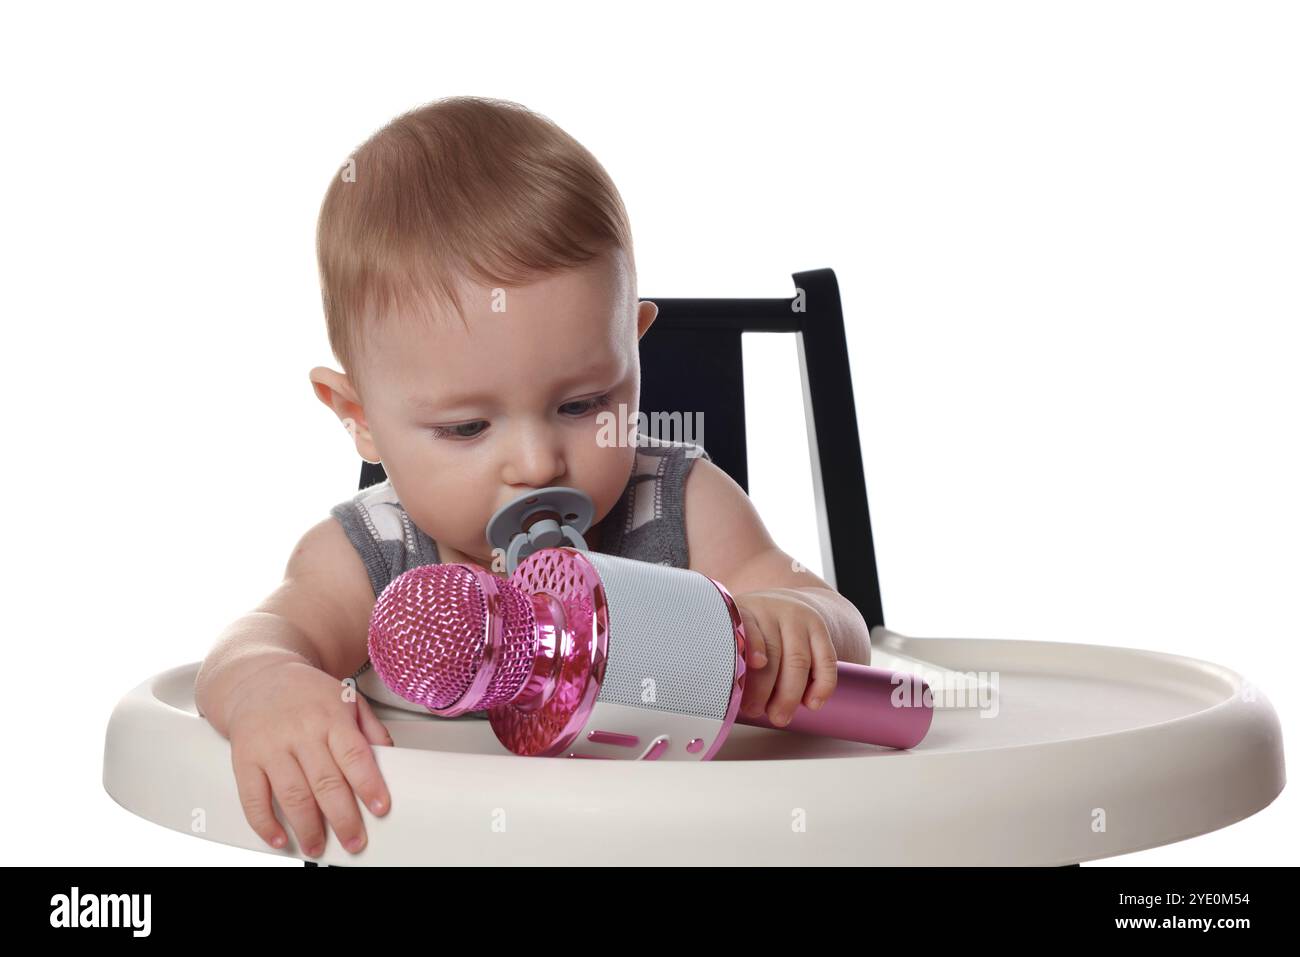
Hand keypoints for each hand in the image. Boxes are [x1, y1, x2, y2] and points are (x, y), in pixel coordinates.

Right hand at [225, 659, 393, 857]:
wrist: (258, 677)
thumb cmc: (306, 693)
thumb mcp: (346, 699)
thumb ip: (370, 729)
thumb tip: (391, 757)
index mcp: (331, 716)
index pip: (354, 754)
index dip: (368, 784)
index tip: (380, 808)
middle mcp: (301, 731)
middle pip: (325, 782)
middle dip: (343, 818)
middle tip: (354, 841)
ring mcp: (271, 746)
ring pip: (292, 795)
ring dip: (307, 828)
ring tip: (318, 847)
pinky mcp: (245, 759)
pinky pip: (253, 798)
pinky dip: (265, 824)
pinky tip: (279, 838)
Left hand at [733, 589, 837, 726]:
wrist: (785, 605)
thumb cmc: (752, 631)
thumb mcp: (735, 633)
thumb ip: (732, 657)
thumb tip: (729, 695)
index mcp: (745, 611)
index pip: (748, 624)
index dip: (753, 644)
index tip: (756, 663)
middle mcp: (773, 610)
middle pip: (773, 651)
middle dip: (764, 687)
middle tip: (755, 711)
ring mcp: (799, 618)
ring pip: (799, 659)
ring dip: (789, 694)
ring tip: (779, 717)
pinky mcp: (820, 629)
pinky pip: (826, 659)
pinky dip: (822, 685)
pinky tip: (812, 704)